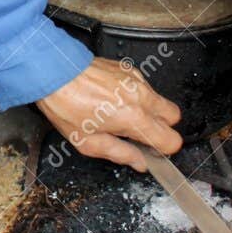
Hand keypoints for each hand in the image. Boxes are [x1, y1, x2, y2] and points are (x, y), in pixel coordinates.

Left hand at [35, 58, 183, 171]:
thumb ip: (121, 154)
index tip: (150, 150)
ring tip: (121, 115)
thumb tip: (140, 163)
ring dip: (149, 111)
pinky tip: (114, 100)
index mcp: (134, 118)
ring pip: (160, 100)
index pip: (171, 140)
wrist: (56, 72)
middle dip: (162, 128)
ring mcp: (137, 80)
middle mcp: (141, 96)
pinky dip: (137, 96)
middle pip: (175, 117)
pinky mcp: (130, 70)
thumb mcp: (89, 143)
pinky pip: (145, 87)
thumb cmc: (67, 105)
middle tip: (139, 133)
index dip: (163, 149)